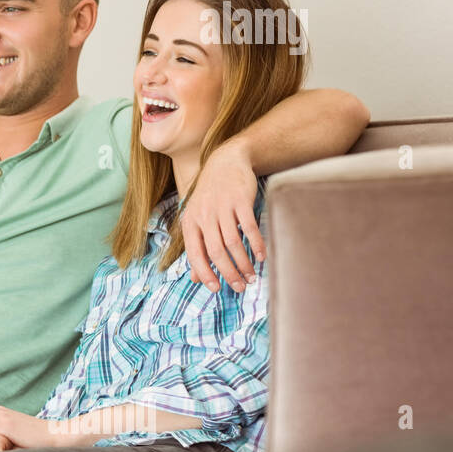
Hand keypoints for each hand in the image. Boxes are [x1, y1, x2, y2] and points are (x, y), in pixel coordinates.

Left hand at [179, 141, 264, 293]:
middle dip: (229, 273)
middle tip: (241, 287)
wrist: (226, 162)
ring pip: (233, 243)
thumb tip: (194, 277)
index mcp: (190, 222)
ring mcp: (222, 207)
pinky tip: (261, 257)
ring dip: (244, 263)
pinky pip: (249, 227)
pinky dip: (256, 244)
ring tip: (252, 276)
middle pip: (216, 252)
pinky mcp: (240, 200)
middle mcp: (204, 215)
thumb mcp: (197, 218)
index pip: (195, 254)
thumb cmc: (211, 196)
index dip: (205, 274)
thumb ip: (197, 246)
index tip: (216, 289)